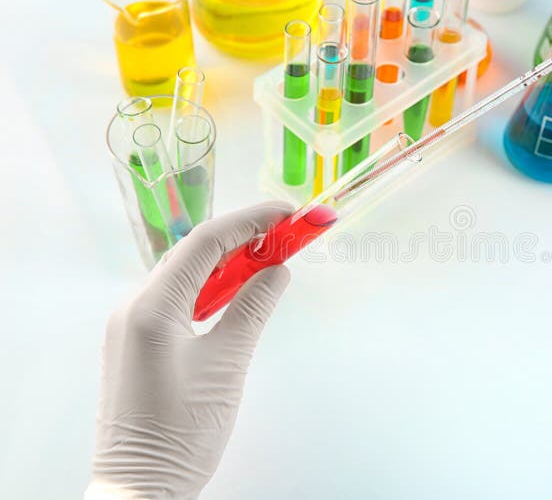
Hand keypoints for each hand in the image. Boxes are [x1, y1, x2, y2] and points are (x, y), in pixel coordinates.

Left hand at [86, 202, 292, 498]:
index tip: (288, 212)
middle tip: (287, 234)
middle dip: (242, 238)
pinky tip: (237, 292)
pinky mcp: (138, 343)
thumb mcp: (227, 364)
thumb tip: (277, 271)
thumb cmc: (182, 431)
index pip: (206, 243)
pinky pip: (177, 299)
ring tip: (270, 257)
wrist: (141, 489)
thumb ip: (253, 308)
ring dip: (228, 263)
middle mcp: (133, 306)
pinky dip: (210, 289)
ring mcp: (131, 325)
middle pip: (193, 254)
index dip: (251, 220)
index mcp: (151, 306)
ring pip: (184, 276)